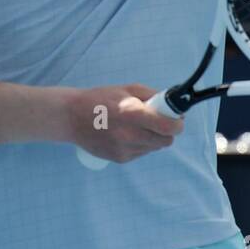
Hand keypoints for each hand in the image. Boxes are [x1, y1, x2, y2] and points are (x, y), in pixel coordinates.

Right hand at [70, 84, 184, 164]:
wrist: (72, 117)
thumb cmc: (100, 99)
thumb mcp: (127, 89)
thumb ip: (151, 96)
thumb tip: (172, 106)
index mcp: (133, 114)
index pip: (168, 127)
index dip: (178, 124)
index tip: (177, 119)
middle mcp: (130, 135)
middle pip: (166, 141)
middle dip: (167, 131)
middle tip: (159, 121)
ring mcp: (125, 150)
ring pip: (154, 148)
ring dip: (153, 138)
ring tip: (137, 126)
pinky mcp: (120, 159)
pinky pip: (141, 153)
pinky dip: (140, 144)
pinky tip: (126, 134)